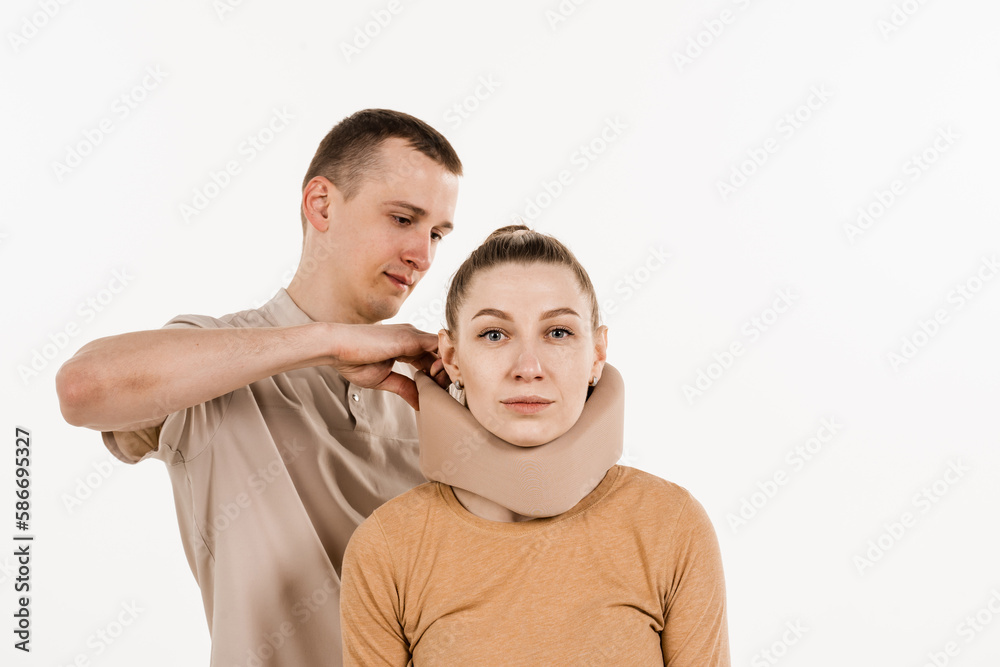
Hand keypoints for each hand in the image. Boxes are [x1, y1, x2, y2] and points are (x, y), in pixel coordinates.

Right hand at [330, 323, 451, 409]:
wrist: (336, 348)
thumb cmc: (353, 361)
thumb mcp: (384, 379)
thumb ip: (404, 387)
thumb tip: (420, 402)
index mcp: (406, 344)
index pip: (433, 358)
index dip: (438, 374)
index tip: (436, 390)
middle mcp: (412, 336)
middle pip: (442, 352)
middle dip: (446, 372)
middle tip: (440, 390)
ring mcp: (412, 335)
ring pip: (444, 347)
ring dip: (447, 367)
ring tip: (440, 385)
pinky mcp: (410, 337)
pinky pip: (439, 344)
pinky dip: (444, 359)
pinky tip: (440, 376)